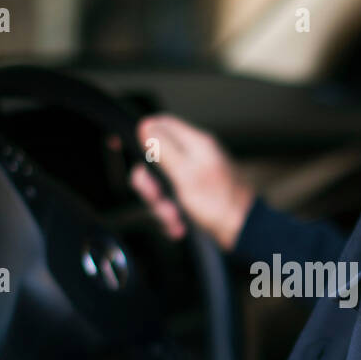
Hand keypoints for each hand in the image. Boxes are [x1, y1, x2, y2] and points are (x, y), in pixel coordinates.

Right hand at [131, 114, 254, 250]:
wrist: (243, 234)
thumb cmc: (220, 206)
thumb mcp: (185, 174)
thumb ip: (164, 149)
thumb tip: (145, 126)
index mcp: (195, 144)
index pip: (160, 125)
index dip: (139, 133)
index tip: (117, 143)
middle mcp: (194, 157)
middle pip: (154, 161)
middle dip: (151, 186)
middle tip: (158, 198)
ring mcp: (194, 177)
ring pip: (161, 186)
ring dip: (161, 207)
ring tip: (174, 218)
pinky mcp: (194, 196)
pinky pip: (171, 202)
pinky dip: (172, 217)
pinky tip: (179, 226)